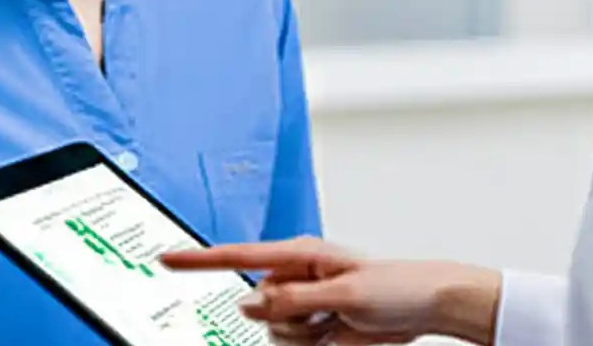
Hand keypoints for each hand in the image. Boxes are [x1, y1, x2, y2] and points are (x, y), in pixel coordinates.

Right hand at [160, 237, 501, 345]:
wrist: (428, 307)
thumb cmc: (397, 285)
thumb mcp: (345, 292)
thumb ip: (293, 300)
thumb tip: (250, 304)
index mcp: (300, 254)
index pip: (238, 257)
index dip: (198, 261)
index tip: (164, 260)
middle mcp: (296, 277)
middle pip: (258, 308)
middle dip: (287, 320)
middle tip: (331, 312)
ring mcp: (304, 304)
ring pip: (273, 332)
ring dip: (304, 337)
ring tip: (341, 322)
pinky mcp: (314, 328)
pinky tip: (341, 333)